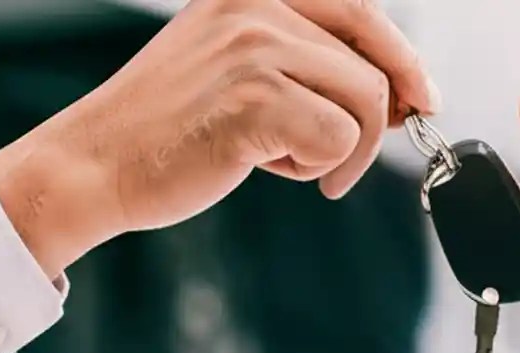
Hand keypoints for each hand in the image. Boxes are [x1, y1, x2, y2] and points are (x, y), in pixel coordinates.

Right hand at [0, 0, 439, 277]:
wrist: (98, 162)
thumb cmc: (173, 127)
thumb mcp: (239, 67)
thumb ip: (309, 64)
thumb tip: (401, 93)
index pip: (362, 10)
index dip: (402, 59)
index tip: (421, 97)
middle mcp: (256, 4)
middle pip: (373, 62)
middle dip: (380, 119)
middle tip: (352, 160)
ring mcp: (254, 48)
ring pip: (362, 103)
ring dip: (339, 150)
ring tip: (284, 160)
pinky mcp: (254, 99)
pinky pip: (338, 140)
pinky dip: (316, 168)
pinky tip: (266, 167)